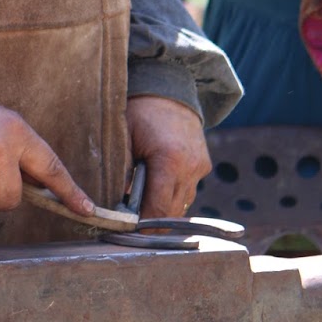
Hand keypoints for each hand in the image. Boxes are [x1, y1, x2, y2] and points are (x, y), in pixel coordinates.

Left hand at [126, 95, 211, 217]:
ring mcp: (200, 167)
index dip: (144, 226)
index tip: (129, 233)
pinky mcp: (203, 165)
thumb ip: (122, 173)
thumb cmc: (140, 111)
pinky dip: (173, 194)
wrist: (168, 89)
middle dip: (152, 221)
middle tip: (132, 225)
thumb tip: (118, 206)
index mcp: (169, 161)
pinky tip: (157, 188)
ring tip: (143, 205)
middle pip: (172, 213)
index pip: (158, 210)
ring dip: (163, 208)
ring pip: (182, 205)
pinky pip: (187, 191)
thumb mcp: (123, 138)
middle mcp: (190, 167)